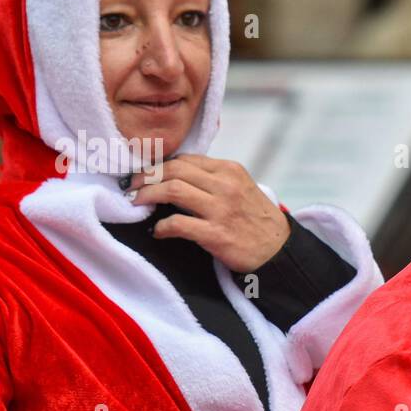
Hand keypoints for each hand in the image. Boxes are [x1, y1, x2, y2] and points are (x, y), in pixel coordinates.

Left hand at [129, 155, 289, 272]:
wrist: (279, 251)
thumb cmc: (257, 220)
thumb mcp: (242, 188)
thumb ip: (214, 178)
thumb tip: (177, 174)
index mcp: (230, 171)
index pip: (185, 159)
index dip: (159, 165)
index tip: (145, 175)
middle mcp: (225, 186)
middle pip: (174, 169)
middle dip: (145, 176)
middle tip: (132, 186)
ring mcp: (221, 210)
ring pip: (172, 190)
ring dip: (147, 195)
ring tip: (137, 203)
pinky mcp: (216, 234)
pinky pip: (177, 224)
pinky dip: (160, 227)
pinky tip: (157, 231)